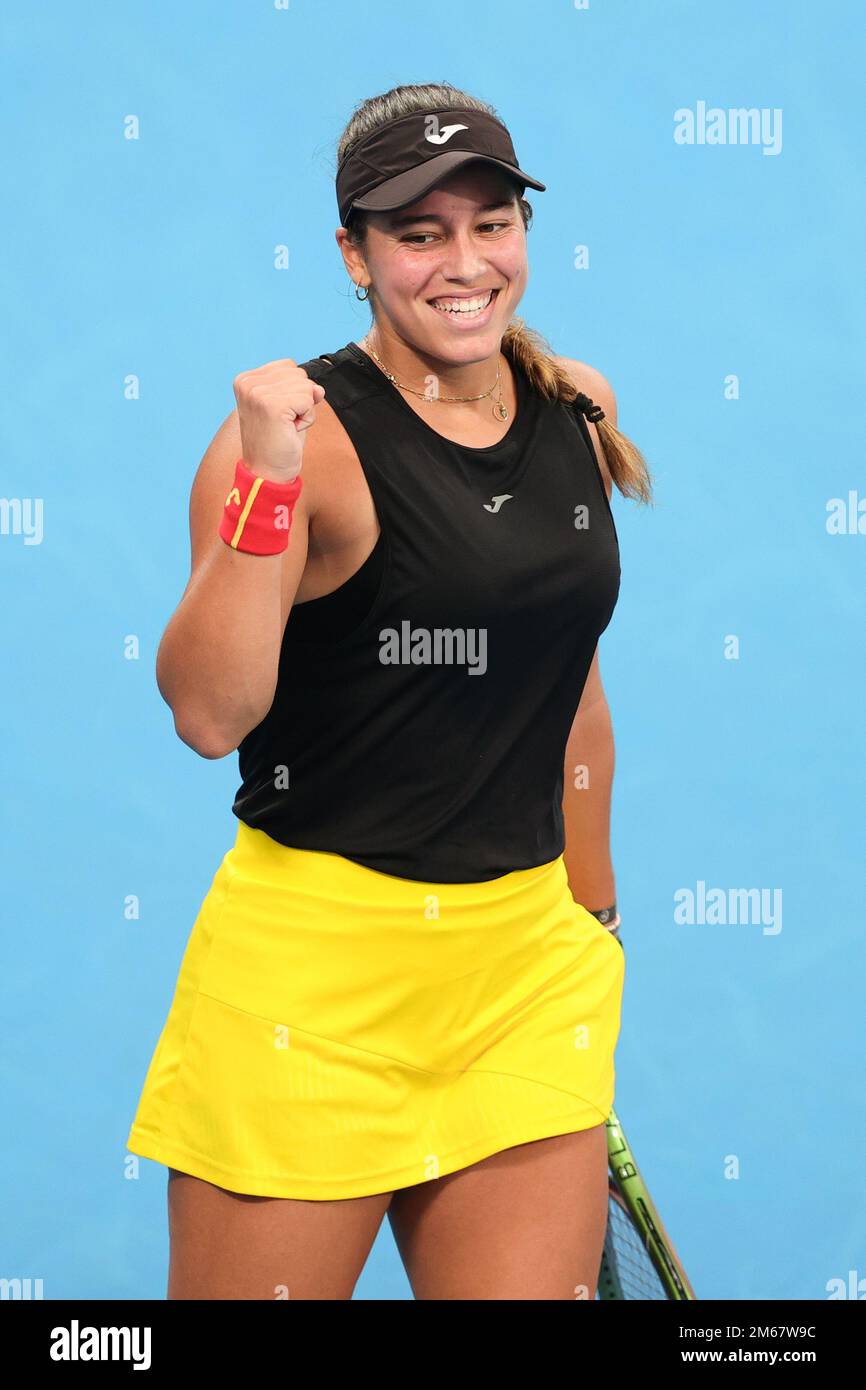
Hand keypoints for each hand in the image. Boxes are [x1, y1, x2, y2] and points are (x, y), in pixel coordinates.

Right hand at [233, 358, 325, 480]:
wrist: (268, 473)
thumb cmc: (277, 442)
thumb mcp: (289, 407)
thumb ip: (302, 389)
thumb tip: (318, 388)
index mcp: (246, 379)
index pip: (289, 366)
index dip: (293, 392)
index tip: (279, 413)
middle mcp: (247, 383)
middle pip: (299, 374)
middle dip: (300, 400)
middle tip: (283, 423)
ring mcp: (257, 393)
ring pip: (306, 387)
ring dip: (304, 410)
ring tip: (286, 427)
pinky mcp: (271, 405)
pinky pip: (308, 400)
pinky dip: (307, 419)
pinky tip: (291, 431)